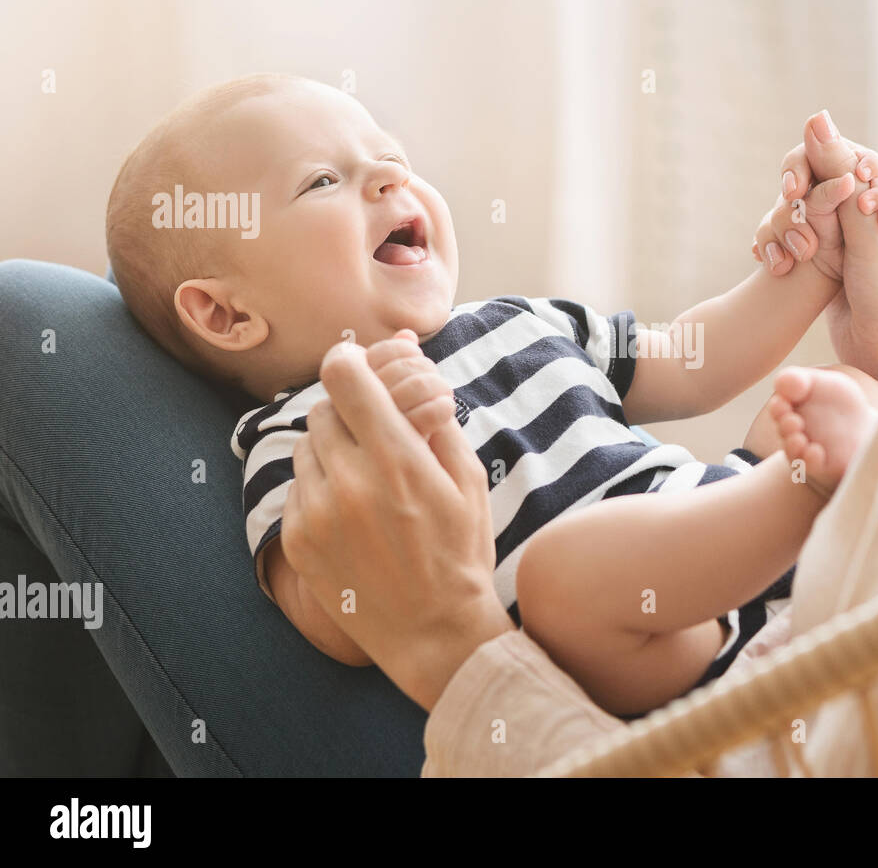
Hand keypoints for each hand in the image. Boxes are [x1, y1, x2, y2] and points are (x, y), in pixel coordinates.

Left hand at [280, 339, 512, 710]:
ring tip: (367, 479)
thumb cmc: (460, 552)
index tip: (358, 365)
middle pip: (321, 409)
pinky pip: (297, 487)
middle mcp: (350, 483)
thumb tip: (412, 356)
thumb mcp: (468, 480)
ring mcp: (317, 514)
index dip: (349, 361)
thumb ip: (437, 416)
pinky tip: (353, 513)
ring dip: (332, 448)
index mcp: (398, 461)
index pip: (345, 377)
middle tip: (374, 432)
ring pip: (306, 447)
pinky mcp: (297, 541)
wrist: (433, 633)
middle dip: (347, 411)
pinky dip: (320, 487)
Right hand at [761, 111, 877, 383]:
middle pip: (814, 176)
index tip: (791, 194)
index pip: (838, 152)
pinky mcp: (831, 255)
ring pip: (799, 206)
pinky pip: (794, 233)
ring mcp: (850, 230)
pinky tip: (775, 264)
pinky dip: (780, 244)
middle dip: (793, 201)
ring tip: (787, 259)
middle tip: (786, 225)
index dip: (807, 166)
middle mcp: (873, 202)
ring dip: (784, 228)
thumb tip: (816, 118)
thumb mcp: (864, 226)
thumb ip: (839, 171)